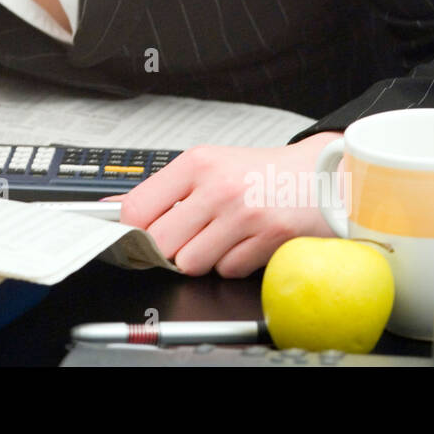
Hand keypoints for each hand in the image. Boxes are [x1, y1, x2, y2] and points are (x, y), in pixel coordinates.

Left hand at [105, 131, 344, 277]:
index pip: (137, 207)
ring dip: (203, 258)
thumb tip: (112, 209)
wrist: (320, 175)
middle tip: (188, 236)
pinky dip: (233, 263)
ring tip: (221, 236)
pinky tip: (246, 241)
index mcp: (196, 163)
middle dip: (170, 248)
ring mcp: (244, 213)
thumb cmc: (260, 173)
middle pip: (160, 242)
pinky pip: (228, 271)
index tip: (138, 234)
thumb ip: (162, 190)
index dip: (133, 229)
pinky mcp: (268, 237)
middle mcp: (217, 186)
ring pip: (191, 263)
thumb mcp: (208, 166)